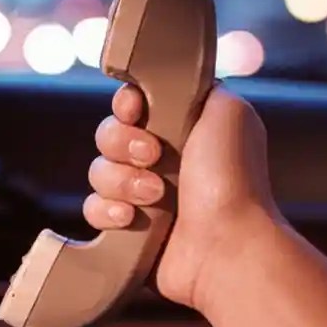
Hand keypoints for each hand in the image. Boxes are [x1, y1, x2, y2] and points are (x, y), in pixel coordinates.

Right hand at [82, 83, 280, 310]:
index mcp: (181, 129)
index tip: (135, 109)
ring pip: (98, 171)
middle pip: (108, 135)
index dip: (126, 104)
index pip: (132, 104)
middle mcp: (159, 160)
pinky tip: (130, 219)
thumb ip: (201, 86)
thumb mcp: (229, 111)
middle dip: (122, 142)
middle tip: (153, 156)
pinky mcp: (126, 229)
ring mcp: (141, 196)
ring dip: (122, 180)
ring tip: (154, 195)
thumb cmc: (233, 179)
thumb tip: (174, 83)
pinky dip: (107, 210)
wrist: (227, 244)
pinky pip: (93, 209)